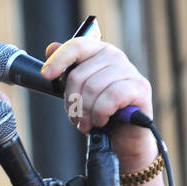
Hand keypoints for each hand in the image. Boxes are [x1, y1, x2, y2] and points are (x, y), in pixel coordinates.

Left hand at [41, 37, 155, 167]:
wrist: (125, 139)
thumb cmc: (103, 114)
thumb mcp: (81, 93)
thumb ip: (68, 72)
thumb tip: (51, 49)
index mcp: (100, 53)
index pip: (77, 46)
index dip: (59, 60)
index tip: (46, 75)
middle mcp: (116, 57)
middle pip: (79, 75)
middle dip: (73, 102)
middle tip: (77, 118)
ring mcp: (130, 71)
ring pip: (93, 88)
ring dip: (86, 112)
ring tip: (88, 123)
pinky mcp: (140, 88)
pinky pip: (111, 97)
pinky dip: (101, 113)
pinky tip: (102, 120)